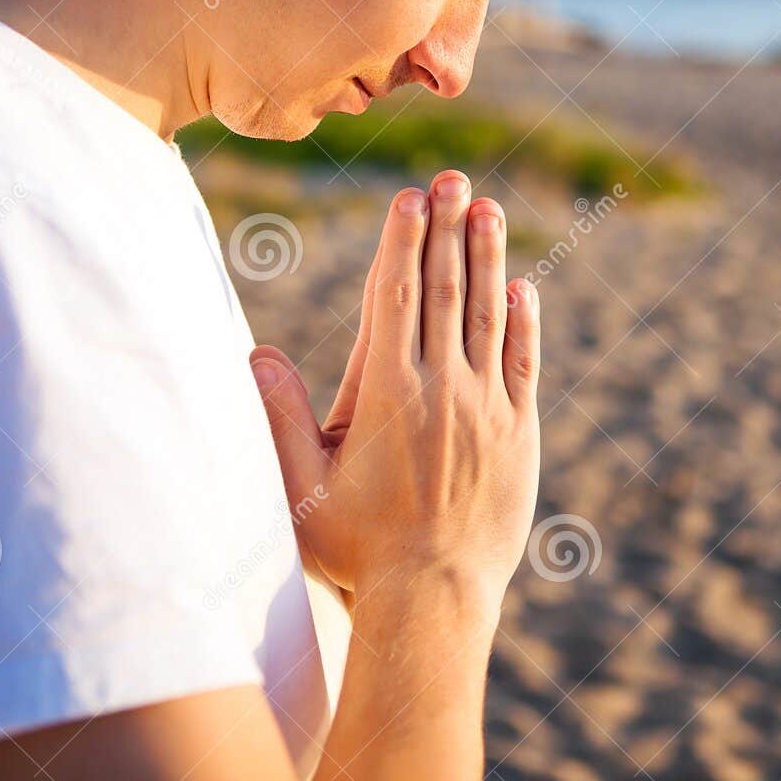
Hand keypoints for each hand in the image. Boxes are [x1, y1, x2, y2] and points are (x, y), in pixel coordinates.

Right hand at [249, 171, 540, 608]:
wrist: (433, 600)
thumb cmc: (355, 549)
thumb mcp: (301, 486)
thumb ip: (280, 418)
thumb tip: (255, 354)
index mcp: (387, 393)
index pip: (396, 296)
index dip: (402, 241)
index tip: (409, 198)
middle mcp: (442, 389)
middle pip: (445, 290)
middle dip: (446, 229)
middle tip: (451, 179)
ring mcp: (486, 409)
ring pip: (488, 315)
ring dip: (487, 258)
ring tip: (486, 209)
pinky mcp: (518, 434)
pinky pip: (524, 363)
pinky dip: (524, 321)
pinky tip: (525, 286)